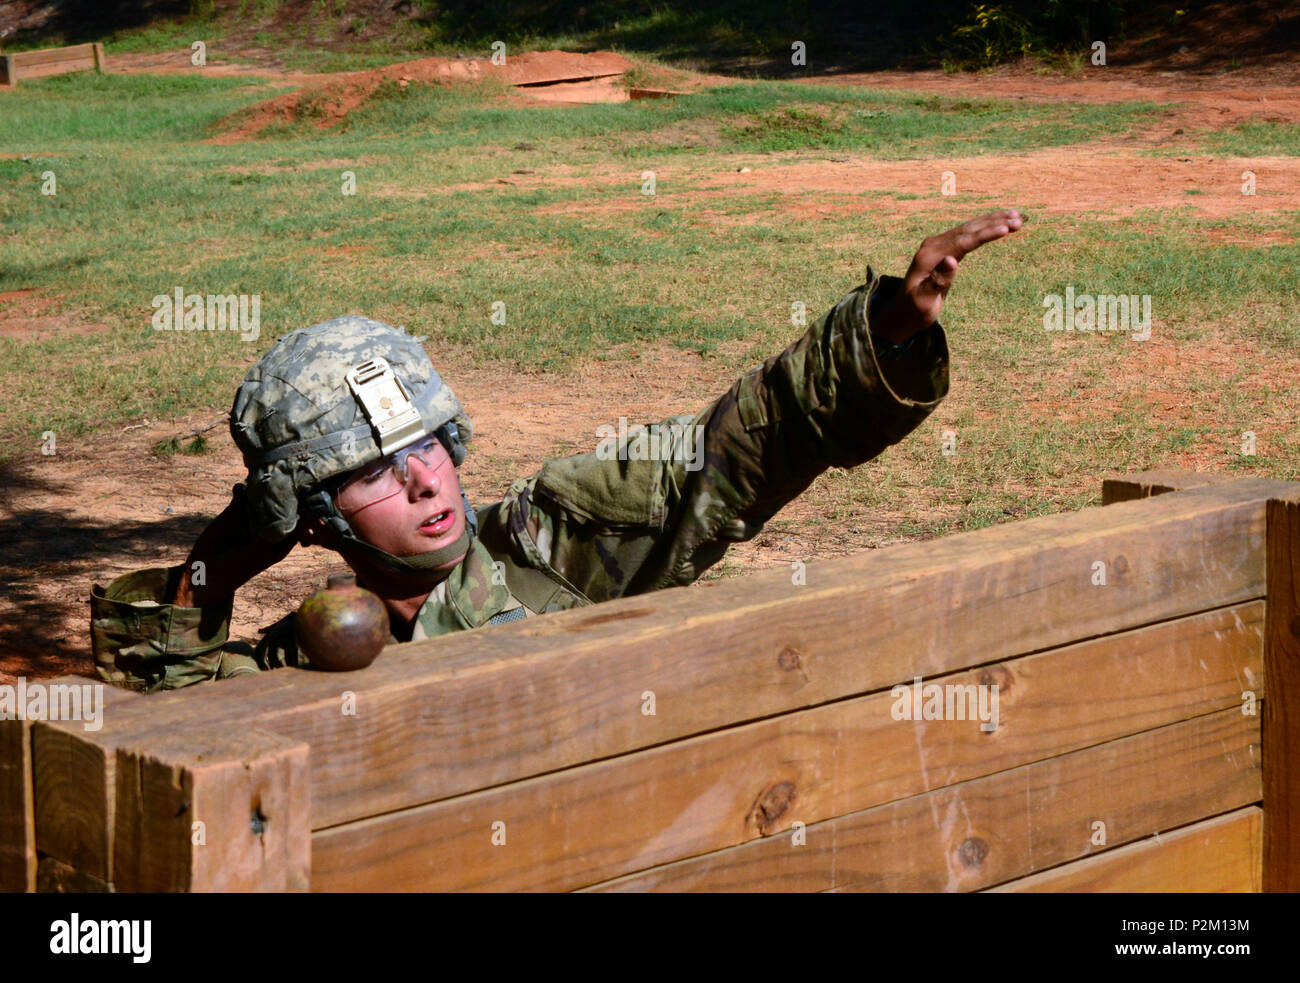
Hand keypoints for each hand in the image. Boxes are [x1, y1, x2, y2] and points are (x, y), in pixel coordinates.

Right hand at [171, 487, 296, 607]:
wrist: (206, 571)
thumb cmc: (237, 568)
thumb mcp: (256, 555)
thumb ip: (268, 536)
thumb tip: (279, 514)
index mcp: (283, 539)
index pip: (298, 521)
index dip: (299, 509)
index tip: (294, 499)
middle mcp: (270, 526)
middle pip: (281, 505)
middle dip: (279, 494)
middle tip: (274, 486)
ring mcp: (253, 517)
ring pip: (262, 498)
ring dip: (260, 489)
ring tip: (255, 485)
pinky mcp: (235, 511)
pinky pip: (241, 495)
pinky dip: (241, 489)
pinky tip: (238, 489)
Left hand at [872, 209, 1024, 344]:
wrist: (902, 311)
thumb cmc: (914, 310)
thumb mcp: (924, 301)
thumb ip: (938, 281)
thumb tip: (952, 260)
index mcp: (929, 257)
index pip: (963, 242)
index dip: (985, 234)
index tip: (1007, 229)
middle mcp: (932, 246)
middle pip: (968, 230)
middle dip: (995, 223)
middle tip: (1020, 220)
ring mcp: (937, 245)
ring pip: (969, 228)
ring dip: (993, 221)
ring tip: (1017, 216)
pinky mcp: (942, 248)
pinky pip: (967, 233)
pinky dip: (985, 227)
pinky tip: (999, 223)